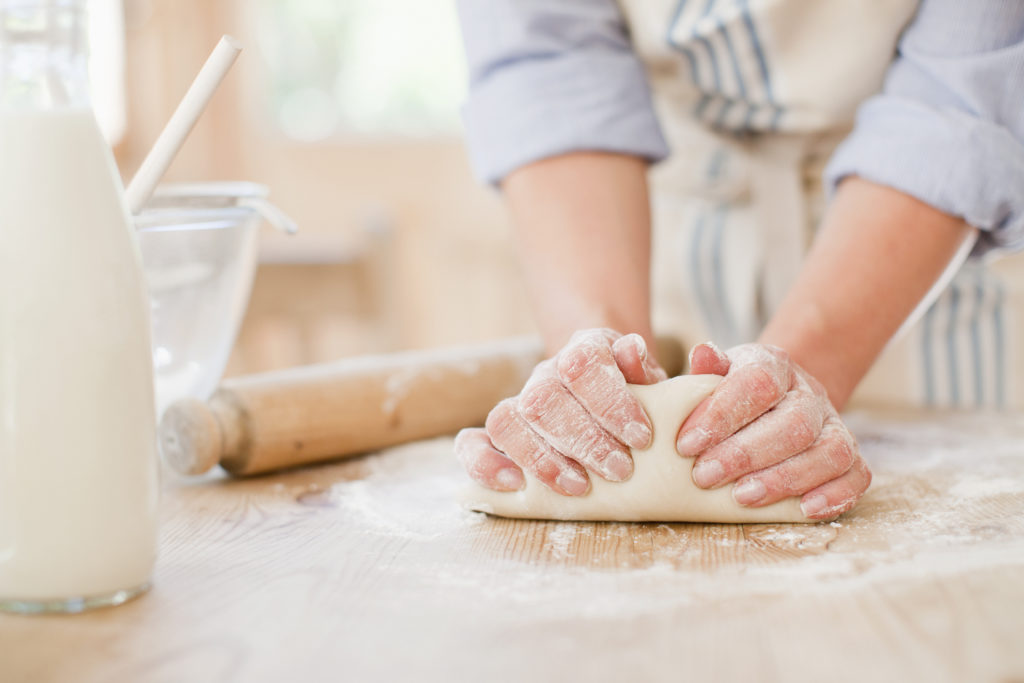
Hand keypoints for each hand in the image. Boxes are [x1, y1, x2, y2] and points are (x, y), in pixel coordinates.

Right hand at [455, 329, 665, 494]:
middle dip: (583, 440)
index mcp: (585, 350)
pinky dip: (484, 465)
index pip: (582, 363)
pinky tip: (515, 486)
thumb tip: (631, 351)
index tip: (641, 438)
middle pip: (543, 397)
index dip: (610, 401)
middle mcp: (546, 374)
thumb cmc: (637, 394)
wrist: (611, 392)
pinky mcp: (502, 435)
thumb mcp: (652, 379)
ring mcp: (519, 402)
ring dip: (541, 459)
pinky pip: (470, 443)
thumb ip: (645, 369)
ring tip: (580, 488)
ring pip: (506, 420)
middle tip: (620, 471)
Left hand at [679, 342, 870, 519]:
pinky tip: (803, 511)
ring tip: (742, 497)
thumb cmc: (734, 394)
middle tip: (704, 476)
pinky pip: (857, 475)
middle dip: (746, 454)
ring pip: (829, 452)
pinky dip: (835, 495)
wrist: (777, 400)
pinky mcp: (851, 457)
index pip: (758, 383)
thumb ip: (708, 370)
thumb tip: (701, 353)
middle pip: (794, 423)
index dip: (722, 415)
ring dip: (784, 479)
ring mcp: (835, 425)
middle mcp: (811, 393)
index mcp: (775, 365)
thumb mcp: (716, 375)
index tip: (686, 444)